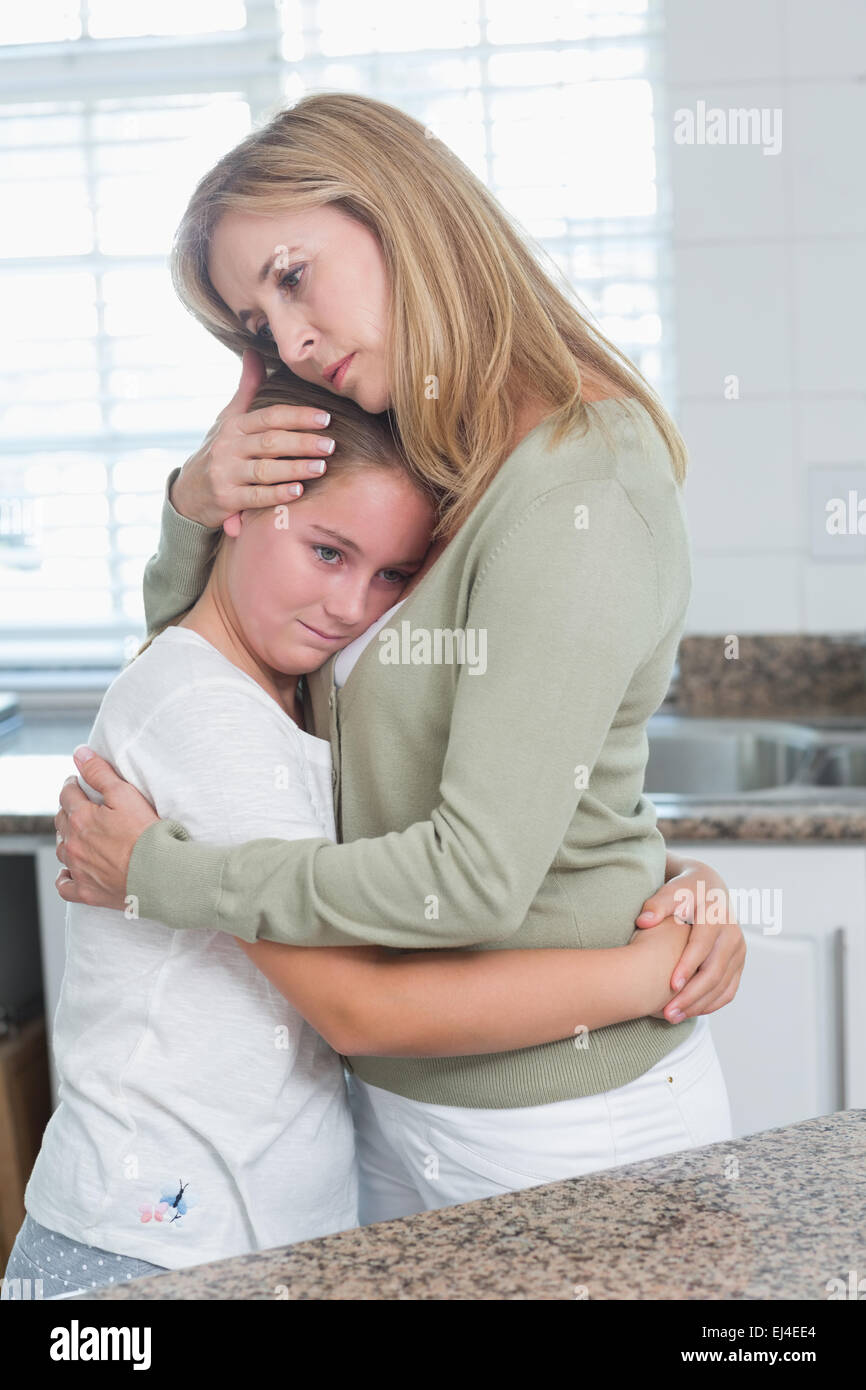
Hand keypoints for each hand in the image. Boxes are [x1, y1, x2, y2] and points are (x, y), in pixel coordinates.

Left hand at [54, 748, 159, 909]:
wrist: (160, 874)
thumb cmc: (147, 835)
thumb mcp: (125, 795)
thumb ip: (99, 772)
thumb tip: (79, 753)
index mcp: (81, 818)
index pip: (67, 795)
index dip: (72, 786)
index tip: (76, 783)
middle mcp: (74, 844)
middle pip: (61, 822)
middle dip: (68, 810)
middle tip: (80, 807)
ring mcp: (79, 870)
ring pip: (61, 850)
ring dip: (66, 840)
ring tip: (78, 835)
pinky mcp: (87, 891)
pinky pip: (64, 885)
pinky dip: (64, 876)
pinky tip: (70, 871)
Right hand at [170, 349, 337, 527]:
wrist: (189, 492)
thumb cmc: (219, 451)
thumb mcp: (228, 419)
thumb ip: (247, 389)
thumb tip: (253, 351)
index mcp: (234, 426)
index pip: (269, 417)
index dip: (298, 416)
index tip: (325, 418)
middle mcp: (228, 448)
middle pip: (270, 442)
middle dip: (302, 443)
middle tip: (331, 445)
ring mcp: (226, 474)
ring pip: (265, 470)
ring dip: (295, 469)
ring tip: (321, 467)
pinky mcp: (226, 499)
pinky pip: (256, 497)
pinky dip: (278, 494)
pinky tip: (299, 491)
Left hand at [634, 858, 745, 1022]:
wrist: (710, 888)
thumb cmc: (685, 891)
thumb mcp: (672, 891)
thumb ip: (657, 904)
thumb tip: (644, 921)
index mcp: (717, 916)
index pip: (703, 945)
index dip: (688, 966)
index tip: (671, 985)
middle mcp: (732, 935)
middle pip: (714, 971)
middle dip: (691, 995)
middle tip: (668, 1012)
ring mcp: (739, 951)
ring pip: (722, 985)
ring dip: (699, 1005)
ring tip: (673, 1017)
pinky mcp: (738, 963)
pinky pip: (729, 990)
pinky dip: (711, 1004)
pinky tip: (689, 1012)